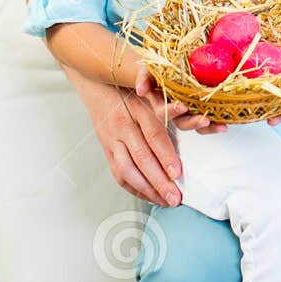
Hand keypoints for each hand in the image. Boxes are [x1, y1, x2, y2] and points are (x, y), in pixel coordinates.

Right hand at [68, 72, 184, 206]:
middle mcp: (121, 126)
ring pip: (126, 170)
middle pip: (140, 158)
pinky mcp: (106, 148)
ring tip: (165, 201)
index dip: (165, 155)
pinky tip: (148, 196)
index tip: (177, 173)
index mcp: (136, 109)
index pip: (152, 135)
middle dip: (159, 181)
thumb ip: (165, 103)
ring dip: (147, 189)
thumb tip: (186, 113)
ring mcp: (110, 139)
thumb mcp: (148, 87)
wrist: (93, 80)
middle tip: (175, 197)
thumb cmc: (128, 83)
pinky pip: (118, 172)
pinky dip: (134, 187)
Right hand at [134, 68, 223, 134]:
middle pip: (182, 122)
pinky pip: (208, 120)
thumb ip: (144, 77)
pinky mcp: (200, 109)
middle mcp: (175, 111)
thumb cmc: (157, 70)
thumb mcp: (148, 71)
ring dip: (208, 127)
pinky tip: (226, 125)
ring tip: (221, 126)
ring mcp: (188, 111)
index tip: (182, 106)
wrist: (167, 68)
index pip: (164, 111)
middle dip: (193, 122)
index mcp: (161, 103)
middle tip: (204, 120)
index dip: (172, 110)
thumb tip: (140, 90)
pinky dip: (216, 124)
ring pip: (197, 124)